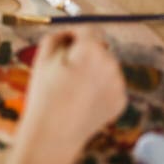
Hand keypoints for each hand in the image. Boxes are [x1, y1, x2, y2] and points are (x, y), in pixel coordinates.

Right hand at [19, 28, 126, 154]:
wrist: (54, 134)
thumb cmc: (44, 93)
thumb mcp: (42, 58)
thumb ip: (58, 37)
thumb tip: (71, 33)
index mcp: (91, 50)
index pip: (90, 29)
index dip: (75, 35)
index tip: (64, 46)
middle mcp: (111, 64)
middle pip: (99, 48)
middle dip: (85, 54)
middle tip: (64, 72)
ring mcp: (119, 84)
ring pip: (105, 67)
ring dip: (93, 71)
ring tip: (73, 89)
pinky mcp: (121, 101)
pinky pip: (110, 85)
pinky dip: (99, 89)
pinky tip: (82, 101)